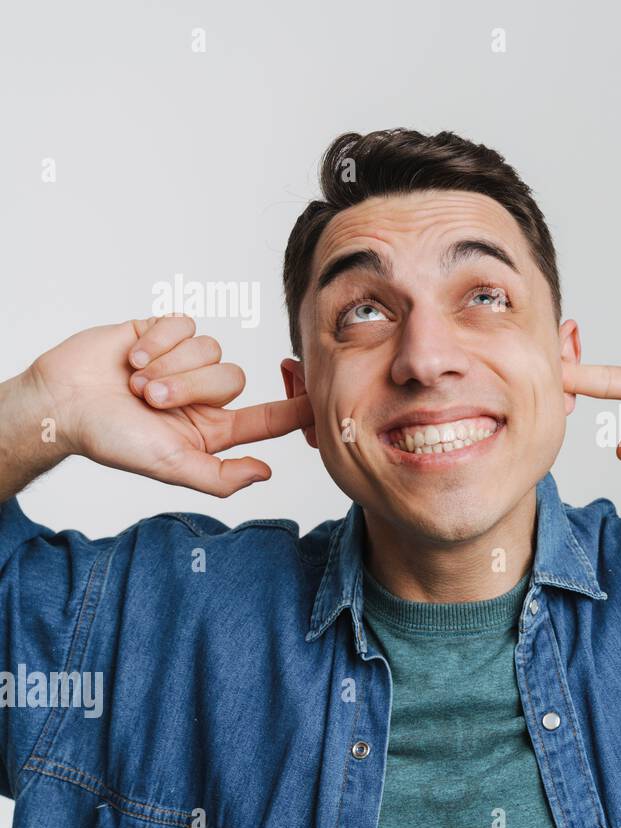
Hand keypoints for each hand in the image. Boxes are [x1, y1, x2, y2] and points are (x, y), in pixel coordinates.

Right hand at [27, 314, 312, 495]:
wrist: (60, 401)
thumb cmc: (110, 439)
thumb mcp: (169, 467)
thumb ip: (219, 476)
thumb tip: (267, 474)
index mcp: (212, 430)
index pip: (269, 418)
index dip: (299, 407)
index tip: (327, 398)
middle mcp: (204, 395)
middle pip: (232, 378)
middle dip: (188, 386)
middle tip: (150, 399)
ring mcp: (185, 362)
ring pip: (210, 349)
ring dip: (169, 365)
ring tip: (135, 381)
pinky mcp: (164, 332)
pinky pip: (185, 325)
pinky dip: (158, 340)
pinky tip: (132, 355)